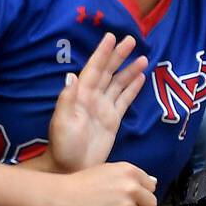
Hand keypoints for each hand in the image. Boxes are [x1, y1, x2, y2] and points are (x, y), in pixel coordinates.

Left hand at [47, 33, 147, 171]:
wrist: (70, 168)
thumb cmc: (63, 146)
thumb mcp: (62, 122)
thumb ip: (67, 99)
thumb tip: (72, 76)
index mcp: (81, 95)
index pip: (94, 69)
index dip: (102, 53)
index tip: (111, 37)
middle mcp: (93, 98)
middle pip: (109, 72)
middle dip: (119, 56)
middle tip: (132, 40)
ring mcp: (104, 108)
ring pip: (119, 84)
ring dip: (130, 71)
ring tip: (143, 58)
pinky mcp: (113, 120)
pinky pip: (125, 100)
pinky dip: (132, 88)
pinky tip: (141, 78)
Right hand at [47, 162, 157, 205]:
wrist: (61, 199)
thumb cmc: (81, 184)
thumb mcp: (108, 171)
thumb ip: (132, 178)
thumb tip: (154, 183)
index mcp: (130, 172)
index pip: (150, 187)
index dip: (140, 194)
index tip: (128, 197)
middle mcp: (132, 189)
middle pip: (150, 205)